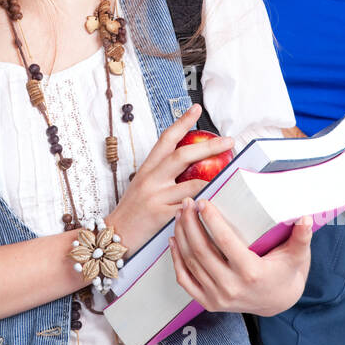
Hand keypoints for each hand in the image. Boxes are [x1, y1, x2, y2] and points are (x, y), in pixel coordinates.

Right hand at [107, 105, 233, 252]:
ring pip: (191, 184)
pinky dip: (203, 205)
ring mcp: (156, 196)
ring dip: (213, 180)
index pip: (166, 139)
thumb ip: (163, 175)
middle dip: (208, 146)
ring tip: (231, 175)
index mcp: (147, 168)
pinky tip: (216, 204)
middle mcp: (151, 178)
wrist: (113, 235)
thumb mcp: (143, 186)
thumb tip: (190, 165)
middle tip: (228, 140)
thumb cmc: (131, 211)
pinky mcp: (160, 216)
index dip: (182, 122)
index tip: (196, 109)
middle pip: (182, 155)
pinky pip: (188, 208)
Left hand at [169, 199, 311, 316]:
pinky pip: (185, 280)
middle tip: (187, 202)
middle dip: (190, 223)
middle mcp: (231, 287)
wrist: (278, 302)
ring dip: (181, 236)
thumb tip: (305, 217)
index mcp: (251, 273)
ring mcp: (218, 297)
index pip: (225, 243)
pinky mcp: (208, 302)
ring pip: (190, 263)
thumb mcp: (297, 255)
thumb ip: (301, 237)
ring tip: (180, 214)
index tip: (203, 202)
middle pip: (202, 251)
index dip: (211, 221)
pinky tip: (174, 240)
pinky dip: (176, 259)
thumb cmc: (287, 273)